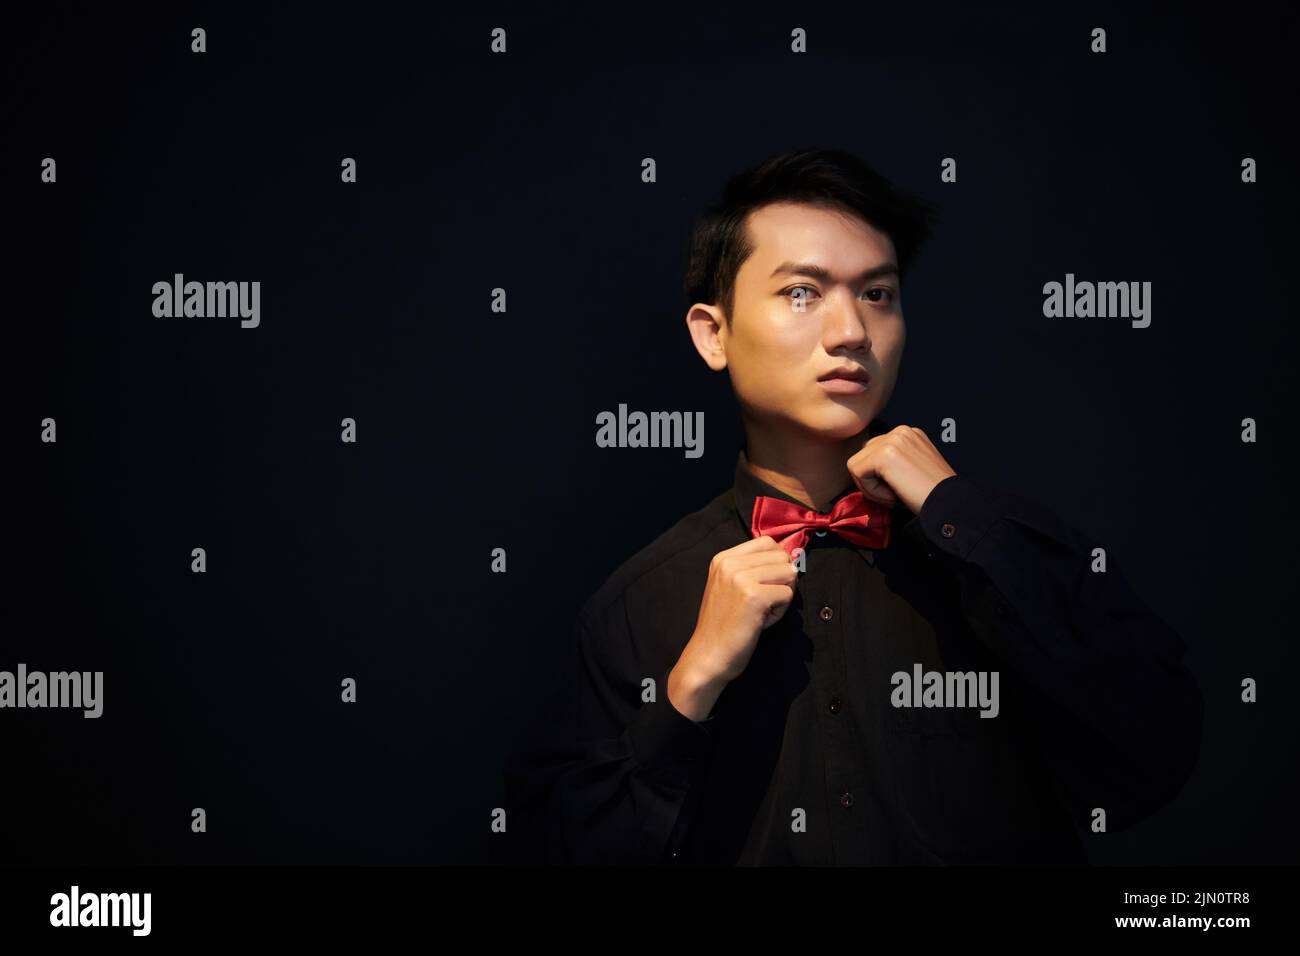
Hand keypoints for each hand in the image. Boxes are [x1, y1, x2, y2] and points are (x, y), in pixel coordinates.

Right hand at [673, 535, 797, 707]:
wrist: (708, 657)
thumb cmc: (725, 626)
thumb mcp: (731, 587)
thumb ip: (756, 569)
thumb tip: (796, 556)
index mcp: (723, 558)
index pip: (767, 542)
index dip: (777, 563)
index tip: (765, 586)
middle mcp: (729, 563)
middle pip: (782, 556)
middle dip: (782, 580)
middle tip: (763, 603)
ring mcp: (741, 578)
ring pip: (789, 574)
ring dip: (782, 596)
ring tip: (760, 612)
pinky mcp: (754, 596)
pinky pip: (788, 595)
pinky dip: (780, 612)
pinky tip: (760, 622)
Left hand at [845, 425, 956, 513]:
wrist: (950, 504)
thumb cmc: (933, 494)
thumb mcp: (913, 468)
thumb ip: (893, 462)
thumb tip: (864, 469)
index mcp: (908, 434)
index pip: (873, 451)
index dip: (879, 476)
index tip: (900, 489)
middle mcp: (900, 431)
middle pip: (862, 456)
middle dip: (873, 481)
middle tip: (896, 495)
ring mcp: (892, 440)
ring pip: (857, 465)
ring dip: (872, 488)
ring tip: (897, 494)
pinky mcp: (884, 455)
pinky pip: (857, 473)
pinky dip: (872, 491)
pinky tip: (895, 495)